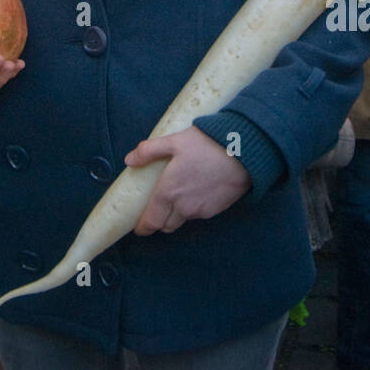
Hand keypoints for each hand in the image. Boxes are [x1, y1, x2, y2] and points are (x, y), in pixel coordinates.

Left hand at [124, 126, 252, 234]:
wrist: (241, 153)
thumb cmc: (205, 144)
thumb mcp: (174, 141)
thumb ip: (149, 151)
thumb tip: (129, 160)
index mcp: (168, 192)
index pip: (151, 221)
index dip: (143, 227)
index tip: (139, 228)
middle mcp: (183, 207)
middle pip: (165, 226)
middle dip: (158, 221)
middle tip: (156, 210)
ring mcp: (200, 211)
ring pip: (182, 220)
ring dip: (176, 215)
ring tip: (177, 197)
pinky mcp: (215, 211)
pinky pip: (198, 215)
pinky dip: (193, 209)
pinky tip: (196, 193)